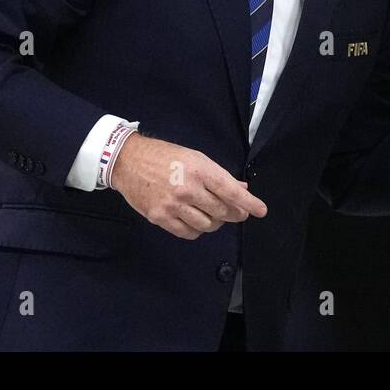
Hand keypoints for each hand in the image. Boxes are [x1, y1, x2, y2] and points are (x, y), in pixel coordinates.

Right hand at [111, 133, 267, 239]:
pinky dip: (197, 230)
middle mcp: (188, 189)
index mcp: (200, 170)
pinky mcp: (160, 218)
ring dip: (215, 223)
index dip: (249, 203)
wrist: (129, 161)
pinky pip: (188, 233)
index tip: (261, 211)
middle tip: (236, 212)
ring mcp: (173, 205)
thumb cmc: (165, 157)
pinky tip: (196, 221)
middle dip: (234, 214)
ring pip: (207, 225)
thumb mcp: (196, 158)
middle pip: (222, 212)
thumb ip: (218, 176)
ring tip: (213, 214)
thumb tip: (241, 189)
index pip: (231, 192)